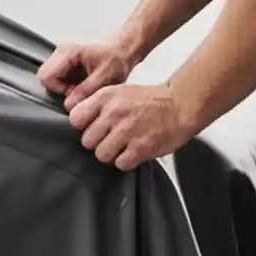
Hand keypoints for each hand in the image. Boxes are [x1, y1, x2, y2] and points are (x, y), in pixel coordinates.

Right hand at [37, 37, 138, 111]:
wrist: (124, 48)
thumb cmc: (117, 58)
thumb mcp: (105, 77)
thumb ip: (85, 91)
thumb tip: (69, 105)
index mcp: (68, 51)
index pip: (46, 76)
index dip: (59, 89)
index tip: (76, 92)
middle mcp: (61, 50)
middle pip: (46, 76)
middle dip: (61, 89)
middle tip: (80, 91)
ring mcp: (62, 54)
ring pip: (52, 77)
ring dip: (66, 86)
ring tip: (85, 86)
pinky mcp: (66, 60)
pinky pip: (59, 76)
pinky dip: (69, 83)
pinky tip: (84, 82)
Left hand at [67, 82, 198, 170]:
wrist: (180, 105)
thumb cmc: (148, 100)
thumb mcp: (118, 92)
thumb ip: (96, 104)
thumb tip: (75, 119)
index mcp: (105, 97)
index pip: (75, 118)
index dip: (83, 126)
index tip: (93, 127)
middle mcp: (114, 113)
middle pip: (87, 141)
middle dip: (97, 142)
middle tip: (110, 139)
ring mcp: (127, 131)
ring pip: (101, 154)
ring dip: (111, 154)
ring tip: (122, 146)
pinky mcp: (141, 147)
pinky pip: (121, 164)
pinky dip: (127, 161)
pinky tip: (134, 152)